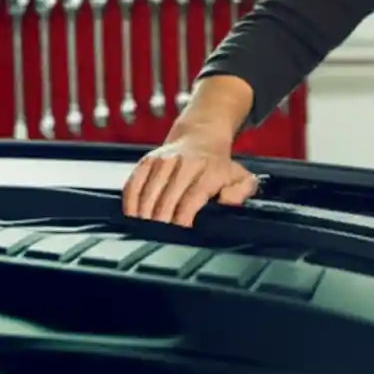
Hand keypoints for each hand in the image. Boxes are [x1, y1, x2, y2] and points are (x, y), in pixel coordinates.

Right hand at [121, 135, 258, 226]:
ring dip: (145, 214)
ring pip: (149, 191)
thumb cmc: (220, 166)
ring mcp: (165, 160)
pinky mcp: (148, 160)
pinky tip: (133, 215)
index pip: (192, 197)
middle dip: (163, 221)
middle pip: (168, 198)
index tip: (180, 232)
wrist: (202, 136)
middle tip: (161, 237)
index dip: (183, 218)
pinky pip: (134, 182)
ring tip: (146, 230)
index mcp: (210, 170)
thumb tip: (228, 201)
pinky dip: (130, 201)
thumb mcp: (242, 178)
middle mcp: (186, 162)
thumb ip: (242, 192)